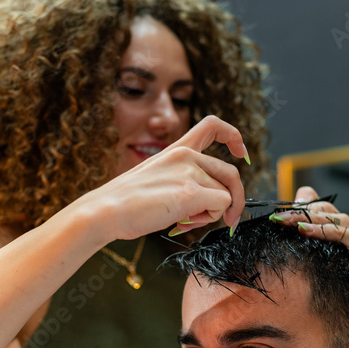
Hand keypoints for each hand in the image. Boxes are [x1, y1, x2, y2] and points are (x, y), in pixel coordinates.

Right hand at [82, 115, 248, 241]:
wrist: (106, 211)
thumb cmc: (127, 203)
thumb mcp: (158, 178)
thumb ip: (183, 180)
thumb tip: (211, 202)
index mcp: (177, 149)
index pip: (213, 125)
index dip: (234, 137)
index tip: (242, 154)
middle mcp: (186, 155)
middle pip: (231, 173)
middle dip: (235, 198)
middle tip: (228, 220)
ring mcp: (189, 172)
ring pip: (225, 195)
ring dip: (211, 213)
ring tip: (182, 219)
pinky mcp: (190, 192)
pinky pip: (221, 206)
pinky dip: (209, 219)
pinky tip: (183, 222)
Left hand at [270, 186, 348, 273]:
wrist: (336, 280)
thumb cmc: (321, 249)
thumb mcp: (310, 228)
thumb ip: (305, 209)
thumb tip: (303, 194)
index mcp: (332, 217)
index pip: (317, 207)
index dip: (297, 211)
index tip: (277, 218)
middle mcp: (345, 226)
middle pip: (326, 218)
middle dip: (304, 217)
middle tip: (285, 221)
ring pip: (342, 232)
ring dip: (323, 231)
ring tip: (305, 232)